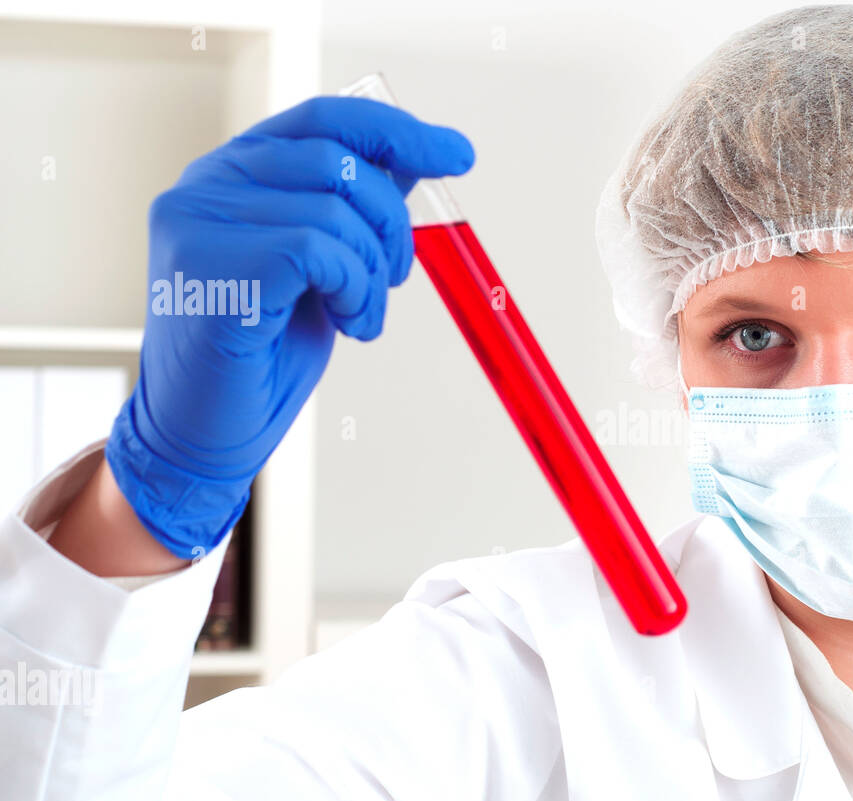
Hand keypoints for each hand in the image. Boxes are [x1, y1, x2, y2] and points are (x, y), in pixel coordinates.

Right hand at [104, 96, 473, 557]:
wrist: (207, 433)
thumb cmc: (263, 355)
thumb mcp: (322, 268)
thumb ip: (351, 211)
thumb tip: (413, 161)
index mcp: (233, 173)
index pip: (324, 120)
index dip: (397, 132)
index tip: (458, 154)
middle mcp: (205, 185)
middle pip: (338, 160)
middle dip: (392, 223)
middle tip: (394, 279)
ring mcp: (198, 223)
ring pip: (334, 211)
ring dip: (372, 274)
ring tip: (360, 317)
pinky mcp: (210, 268)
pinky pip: (318, 251)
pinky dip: (354, 290)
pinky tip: (348, 326)